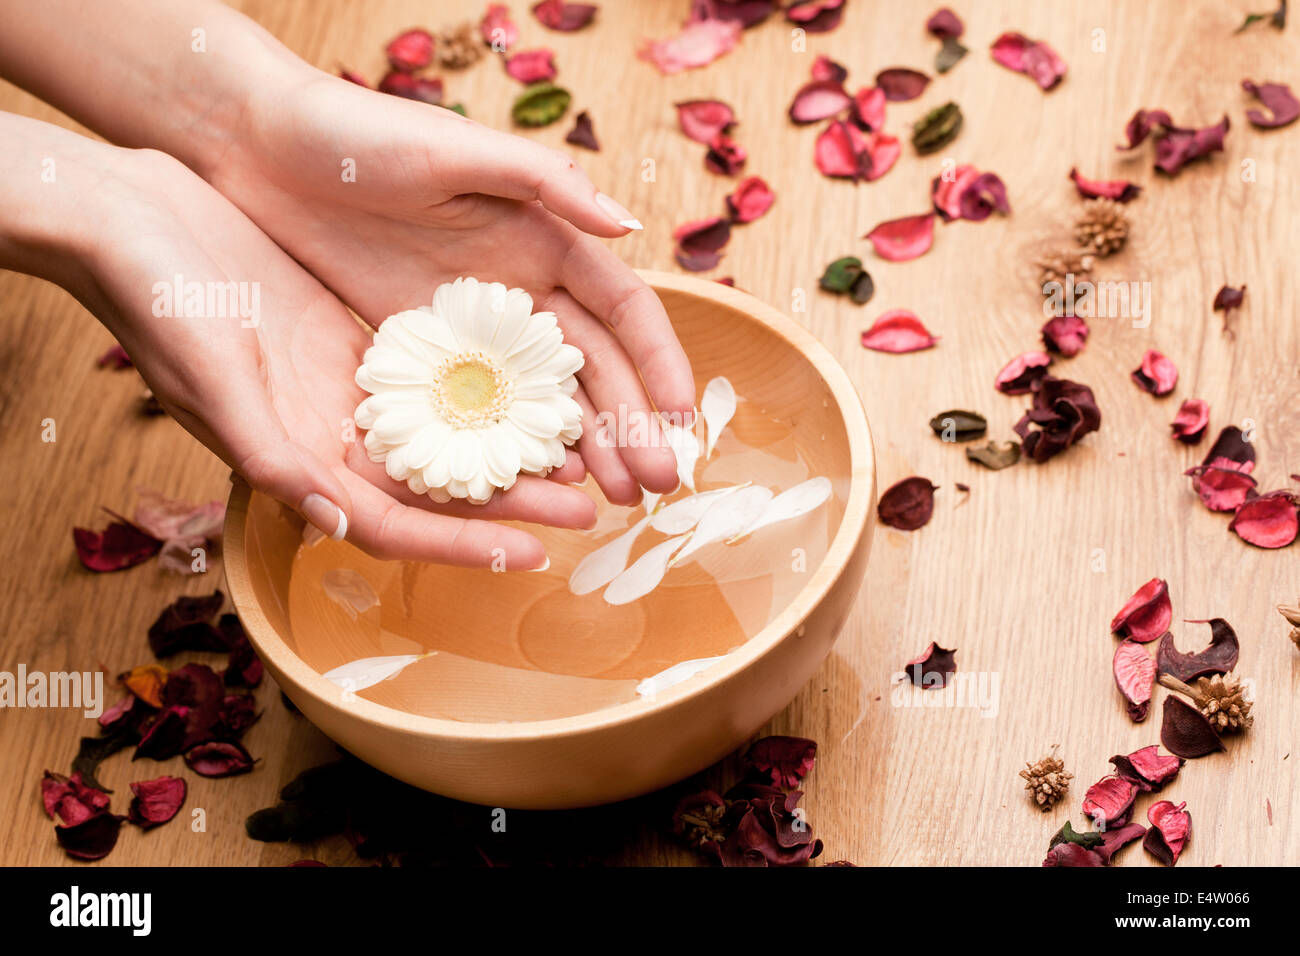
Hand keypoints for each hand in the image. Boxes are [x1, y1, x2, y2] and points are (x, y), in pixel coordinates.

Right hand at [68, 143, 596, 567]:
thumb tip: (334, 524)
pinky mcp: (361, 341)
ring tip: (581, 457)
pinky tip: (537, 385)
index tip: (533, 553)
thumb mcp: (214, 378)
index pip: (396, 525)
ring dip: (509, 449)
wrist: (136, 220)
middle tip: (588, 507)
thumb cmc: (159, 301)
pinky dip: (484, 388)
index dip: (461, 545)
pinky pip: (438, 376)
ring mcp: (350, 391)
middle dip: (510, 502)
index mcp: (299, 463)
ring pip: (447, 436)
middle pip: (437, 488)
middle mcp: (332, 438)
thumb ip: (271, 457)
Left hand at [206, 69, 693, 505]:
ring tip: (616, 498)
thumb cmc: (364, 134)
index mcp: (545, 238)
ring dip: (586, 447)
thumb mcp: (457, 150)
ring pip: (546, 399)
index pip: (623, 310)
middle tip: (654, 486)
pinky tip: (541, 483)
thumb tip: (629, 226)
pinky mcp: (425, 353)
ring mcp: (475, 328)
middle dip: (632, 424)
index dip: (659, 363)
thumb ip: (544, 182)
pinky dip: (516, 446)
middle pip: (595, 367)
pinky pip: (482, 410)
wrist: (265, 153)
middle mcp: (522, 289)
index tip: (682, 418)